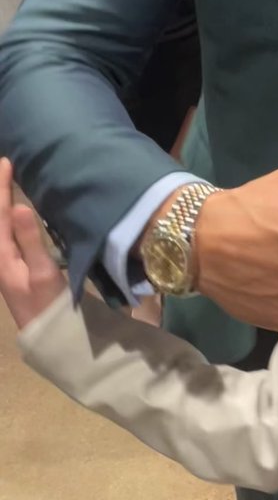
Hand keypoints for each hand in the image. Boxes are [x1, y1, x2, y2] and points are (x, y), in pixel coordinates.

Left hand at [0, 158, 66, 329]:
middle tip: (2, 167)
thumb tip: (18, 205)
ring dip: (0, 204)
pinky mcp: (13, 267)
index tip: (5, 162)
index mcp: (0, 256)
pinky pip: (5, 233)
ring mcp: (4, 263)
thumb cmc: (48, 305)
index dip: (1, 187)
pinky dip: (5, 217)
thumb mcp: (42, 272)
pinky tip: (12, 212)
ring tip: (3, 184)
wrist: (49, 337)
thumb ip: (30, 239)